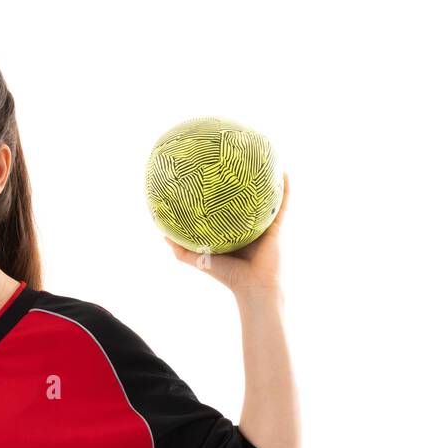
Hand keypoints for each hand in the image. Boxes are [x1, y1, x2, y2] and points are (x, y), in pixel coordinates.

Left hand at [164, 171, 288, 294]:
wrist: (253, 287)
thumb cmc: (227, 276)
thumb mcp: (199, 260)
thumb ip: (181, 249)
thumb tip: (162, 234)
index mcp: (232, 232)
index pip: (225, 209)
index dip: (219, 195)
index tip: (210, 176)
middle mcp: (248, 226)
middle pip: (244, 200)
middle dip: (242, 182)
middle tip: (234, 161)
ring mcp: (263, 225)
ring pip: (266, 198)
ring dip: (266, 180)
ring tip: (263, 159)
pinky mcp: (276, 226)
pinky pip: (282, 203)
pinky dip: (285, 188)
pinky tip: (283, 171)